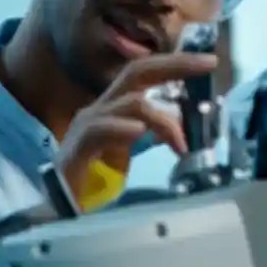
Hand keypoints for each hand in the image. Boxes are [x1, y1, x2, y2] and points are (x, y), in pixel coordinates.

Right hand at [56, 53, 217, 194]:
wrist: (57, 206)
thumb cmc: (93, 176)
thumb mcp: (131, 149)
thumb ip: (154, 134)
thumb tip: (186, 126)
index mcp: (114, 107)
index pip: (145, 74)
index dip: (176, 64)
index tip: (209, 61)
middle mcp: (101, 109)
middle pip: (136, 72)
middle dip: (174, 64)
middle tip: (207, 64)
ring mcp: (88, 126)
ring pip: (128, 103)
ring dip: (162, 119)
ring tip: (180, 143)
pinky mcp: (77, 148)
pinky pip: (99, 130)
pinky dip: (122, 128)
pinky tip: (139, 132)